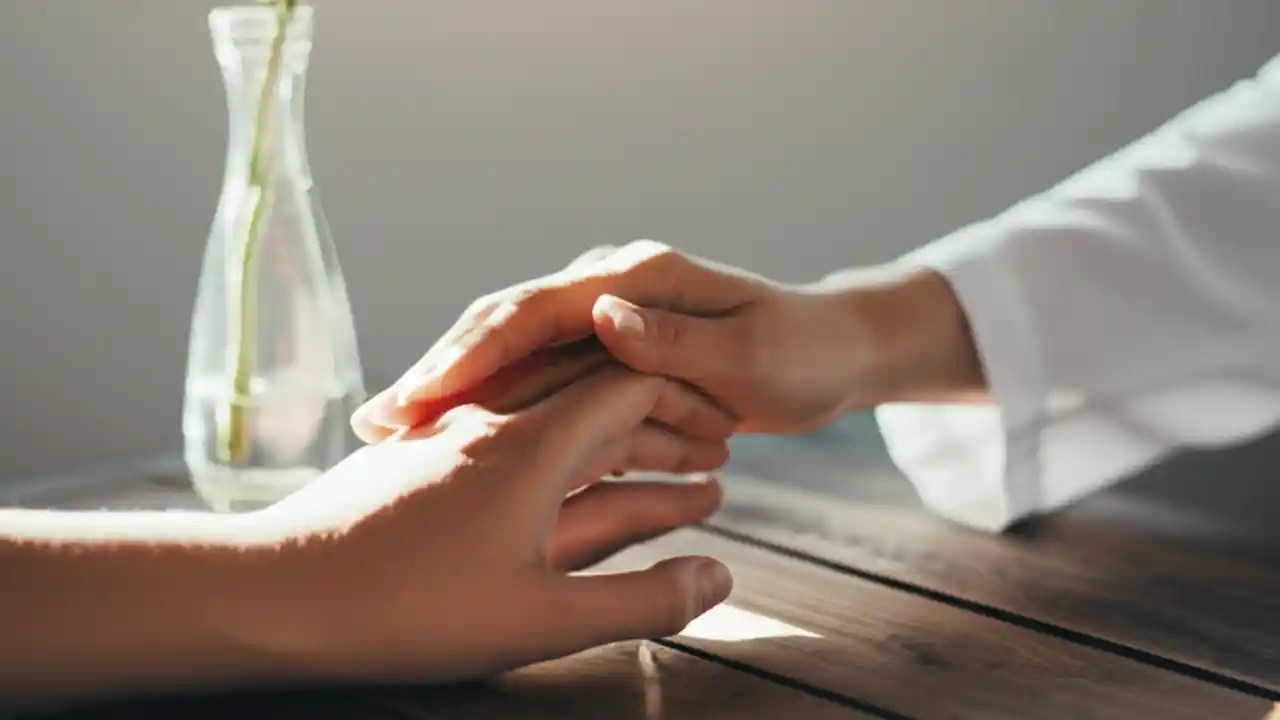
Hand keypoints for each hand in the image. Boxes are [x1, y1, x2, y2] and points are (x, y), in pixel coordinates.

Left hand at [0, 367, 733, 708]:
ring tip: (682, 494)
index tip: (725, 434)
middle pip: (599, 404)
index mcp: (531, 444)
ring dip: (623, 460)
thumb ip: (640, 600)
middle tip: (717, 464)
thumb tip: (718, 579)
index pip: (628, 385)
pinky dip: (571, 480)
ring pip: (562, 438)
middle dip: (665, 433)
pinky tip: (586, 503)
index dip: (686, 405)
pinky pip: (522, 462)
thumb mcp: (539, 617)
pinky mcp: (429, 475)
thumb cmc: (404, 609)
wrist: (271, 593)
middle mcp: (497, 427)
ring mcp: (459, 448)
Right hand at [356, 241, 881, 437]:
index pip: (535, 312)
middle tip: (376, 422)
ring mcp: (603, 314)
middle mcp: (607, 287)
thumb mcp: (751, 354)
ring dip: (453, 388)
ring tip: (388, 433)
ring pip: (510, 349)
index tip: (420, 398)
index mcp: (636, 277)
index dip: (473, 354)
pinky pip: (536, 372)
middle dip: (440, 370)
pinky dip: (492, 401)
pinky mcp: (605, 347)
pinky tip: (451, 437)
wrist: (828, 351)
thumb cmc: (801, 357)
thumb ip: (677, 338)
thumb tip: (601, 316)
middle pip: (503, 324)